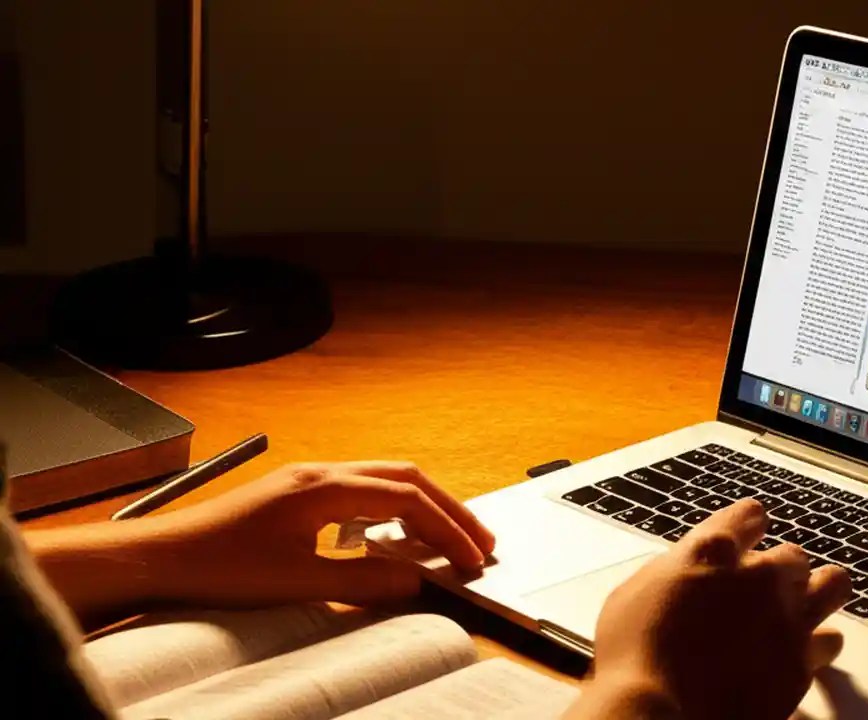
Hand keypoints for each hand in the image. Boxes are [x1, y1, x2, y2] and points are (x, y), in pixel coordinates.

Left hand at [144, 461, 495, 606]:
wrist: (160, 557)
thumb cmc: (219, 566)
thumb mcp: (297, 581)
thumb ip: (363, 579)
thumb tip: (417, 579)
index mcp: (325, 487)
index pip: (406, 498)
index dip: (447, 529)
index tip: (473, 558)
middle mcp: (322, 474)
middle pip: (406, 478)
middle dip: (449, 509)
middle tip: (481, 542)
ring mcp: (309, 481)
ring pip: (386, 480)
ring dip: (425, 506)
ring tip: (452, 538)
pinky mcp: (298, 496)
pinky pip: (363, 492)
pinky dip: (395, 510)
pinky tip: (397, 536)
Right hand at [573, 499, 851, 719]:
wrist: (659, 715)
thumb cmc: (632, 657)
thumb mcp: (634, 595)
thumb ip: (674, 573)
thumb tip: (686, 572)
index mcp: (712, 551)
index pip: (748, 516)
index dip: (747, 525)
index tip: (747, 533)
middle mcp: (758, 577)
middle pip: (793, 555)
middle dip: (780, 570)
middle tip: (763, 590)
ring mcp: (786, 619)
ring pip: (833, 584)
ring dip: (818, 592)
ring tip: (803, 608)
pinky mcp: (802, 662)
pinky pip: (830, 640)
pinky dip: (817, 644)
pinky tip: (800, 652)